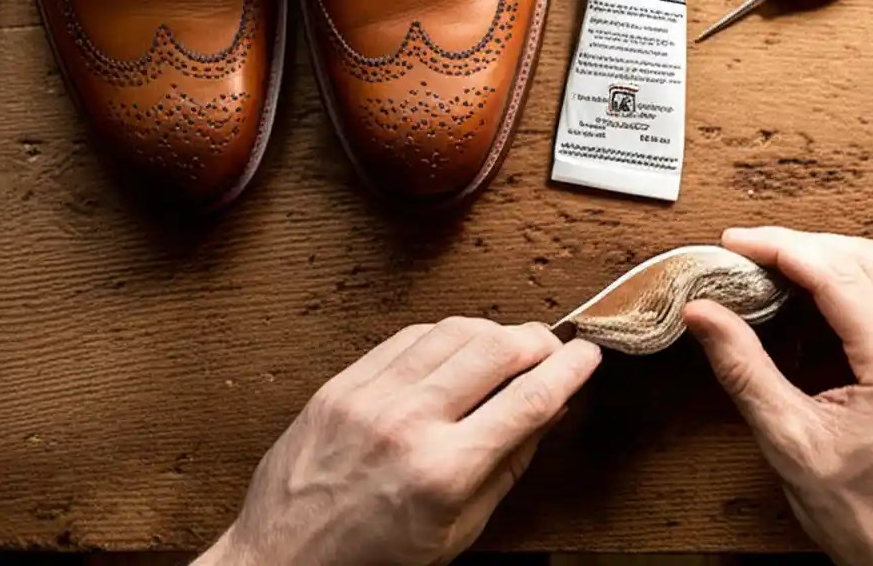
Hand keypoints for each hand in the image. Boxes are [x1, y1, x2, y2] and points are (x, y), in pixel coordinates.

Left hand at [194, 318, 600, 565]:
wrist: (282, 561)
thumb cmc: (373, 560)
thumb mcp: (457, 533)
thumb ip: (507, 467)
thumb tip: (548, 412)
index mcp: (444, 472)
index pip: (528, 400)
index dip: (569, 369)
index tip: (589, 354)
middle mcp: (408, 424)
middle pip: (496, 350)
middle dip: (538, 340)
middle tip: (553, 347)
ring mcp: (369, 398)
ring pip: (453, 331)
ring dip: (493, 330)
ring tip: (509, 346)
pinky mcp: (340, 385)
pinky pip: (406, 337)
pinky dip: (444, 334)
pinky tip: (456, 349)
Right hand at [684, 227, 872, 565]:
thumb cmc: (865, 517)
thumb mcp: (789, 442)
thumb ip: (744, 368)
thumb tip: (705, 316)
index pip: (840, 276)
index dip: (782, 248)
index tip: (738, 242)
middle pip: (869, 258)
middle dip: (804, 244)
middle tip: (750, 250)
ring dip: (834, 255)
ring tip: (779, 264)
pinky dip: (859, 279)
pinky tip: (822, 292)